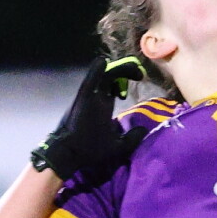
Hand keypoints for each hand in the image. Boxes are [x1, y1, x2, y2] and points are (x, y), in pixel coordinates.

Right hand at [30, 56, 147, 181]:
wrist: (72, 155)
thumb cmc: (91, 151)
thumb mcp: (117, 146)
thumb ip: (131, 138)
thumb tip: (144, 130)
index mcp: (103, 107)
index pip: (115, 86)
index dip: (126, 79)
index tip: (140, 79)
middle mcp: (97, 99)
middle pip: (112, 77)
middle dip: (126, 71)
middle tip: (139, 74)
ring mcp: (90, 97)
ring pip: (105, 76)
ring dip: (120, 69)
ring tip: (135, 70)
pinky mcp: (83, 98)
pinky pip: (90, 81)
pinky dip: (96, 70)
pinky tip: (103, 62)